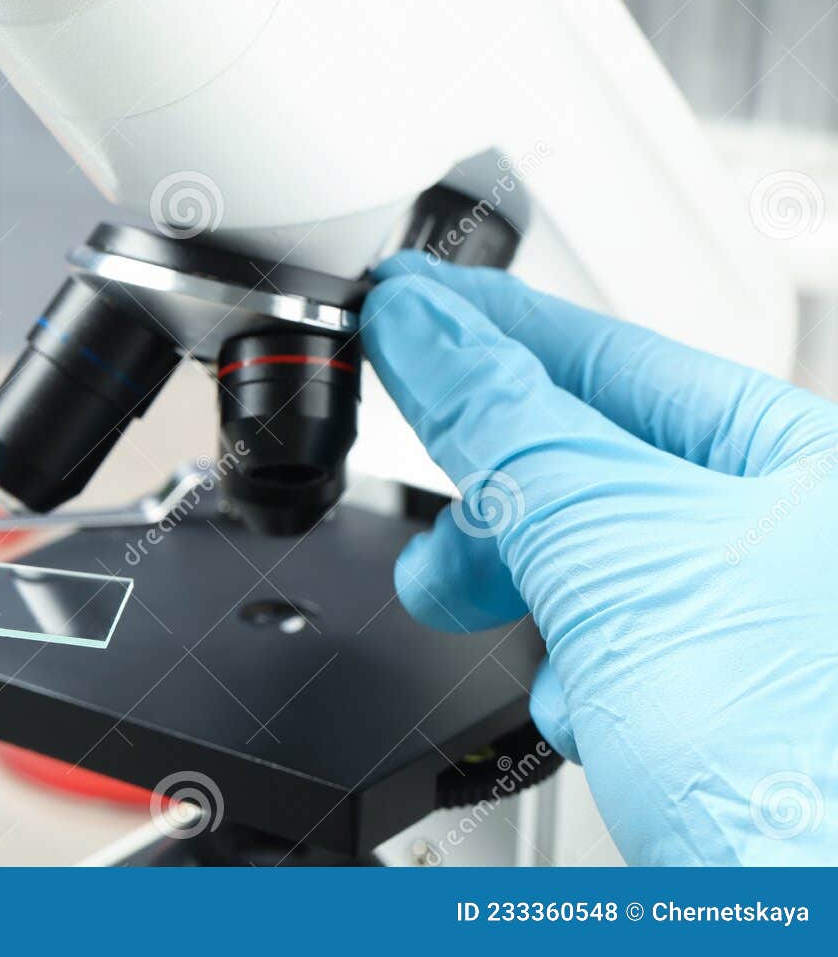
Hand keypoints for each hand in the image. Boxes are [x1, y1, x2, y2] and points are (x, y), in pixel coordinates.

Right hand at [362, 253, 837, 864]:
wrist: (808, 919)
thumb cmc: (801, 755)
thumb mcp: (609, 547)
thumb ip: (503, 426)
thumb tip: (425, 329)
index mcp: (802, 457)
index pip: (610, 353)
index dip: (490, 327)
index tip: (404, 306)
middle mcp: (790, 533)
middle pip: (593, 464)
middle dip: (493, 494)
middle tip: (418, 497)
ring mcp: (759, 625)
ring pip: (592, 564)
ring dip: (524, 595)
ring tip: (483, 620)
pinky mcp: (720, 706)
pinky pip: (613, 647)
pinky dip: (575, 674)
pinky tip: (583, 710)